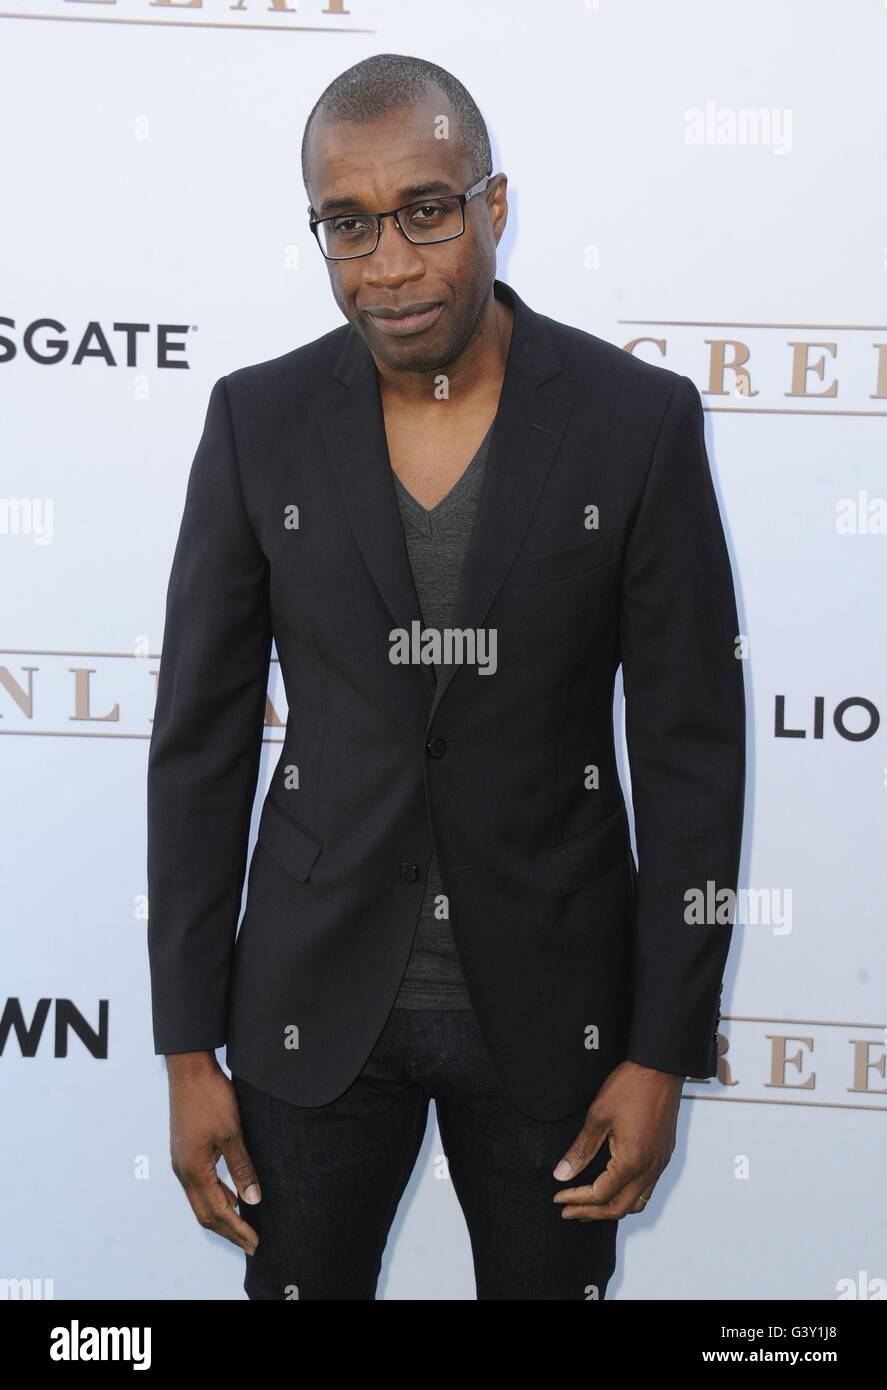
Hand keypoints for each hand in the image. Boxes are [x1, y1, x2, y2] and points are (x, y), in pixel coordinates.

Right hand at [166, 1052, 261, 1254]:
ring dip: (222, 1214)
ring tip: (244, 1225)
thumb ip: (242, 1168)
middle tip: (251, 1244)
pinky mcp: (185, 1152)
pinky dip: (216, 1196)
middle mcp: (183, 1171)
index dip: (237, 1230)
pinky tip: (231, 1196)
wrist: (189, 1070)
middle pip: (205, 1213)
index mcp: (194, 1170)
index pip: (218, 1212)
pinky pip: (199, 1185)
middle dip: (229, 1231)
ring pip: (200, 1200)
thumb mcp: (232, 1133)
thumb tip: (253, 1201)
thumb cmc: (211, 1096)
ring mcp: (181, 1161)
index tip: (255, 1244)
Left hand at [551, 1060, 683, 1219]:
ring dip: (612, 1208)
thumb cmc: (630, 1087)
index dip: (576, 1199)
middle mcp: (650, 1168)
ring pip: (637, 1202)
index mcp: (631, 1161)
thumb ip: (580, 1149)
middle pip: (619, 1208)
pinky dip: (628, 1195)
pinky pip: (648, 1187)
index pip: (600, 1195)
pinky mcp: (664, 1155)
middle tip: (568, 1210)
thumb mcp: (598, 1116)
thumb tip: (562, 1173)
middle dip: (591, 1213)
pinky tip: (614, 1186)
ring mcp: (660, 1163)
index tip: (558, 1198)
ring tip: (590, 1206)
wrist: (661, 1068)